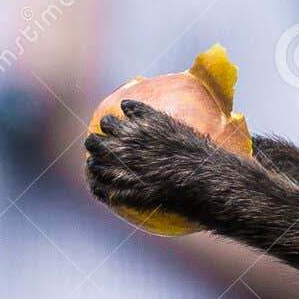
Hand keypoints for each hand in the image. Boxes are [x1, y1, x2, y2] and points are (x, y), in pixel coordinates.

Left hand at [84, 99, 224, 217]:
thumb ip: (153, 116)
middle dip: (94, 143)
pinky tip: (99, 191)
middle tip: (95, 145)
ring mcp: (126, 170)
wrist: (205, 179)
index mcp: (138, 127)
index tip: (111, 127)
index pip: (112, 121)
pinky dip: (100, 190)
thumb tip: (135, 105)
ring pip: (96, 167)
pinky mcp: (129, 192)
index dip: (109, 125)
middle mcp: (127, 146)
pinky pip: (106, 192)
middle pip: (97, 142)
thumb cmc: (199, 152)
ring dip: (93, 167)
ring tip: (93, 168)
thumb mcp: (178, 126)